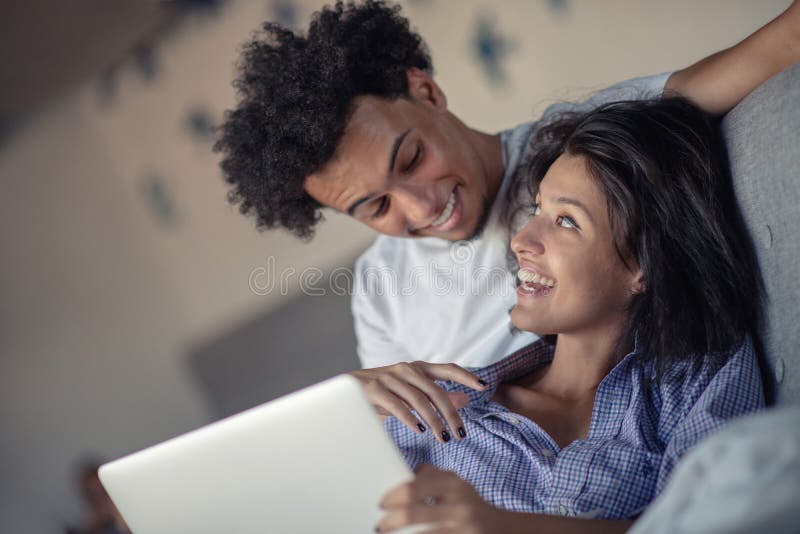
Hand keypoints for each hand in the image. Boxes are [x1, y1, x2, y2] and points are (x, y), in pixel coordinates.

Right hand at [350, 362, 486, 442]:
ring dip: (433, 420)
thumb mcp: (411, 394)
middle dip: (450, 413)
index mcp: (417, 368)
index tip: (483, 387)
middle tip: (460, 432)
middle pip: (435, 391)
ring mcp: (390, 377)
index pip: (447, 368)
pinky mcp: (375, 389)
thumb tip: (464, 399)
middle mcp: (406, 369)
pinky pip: (398, 406)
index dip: (466, 376)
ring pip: (419, 400)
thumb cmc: (383, 392)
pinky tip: (420, 431)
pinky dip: (411, 419)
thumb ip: (436, 395)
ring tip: (443, 437)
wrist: (346, 388)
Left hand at [377, 465, 507, 532]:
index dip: (392, 496)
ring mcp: (462, 529)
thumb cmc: (469, 504)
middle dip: (389, 522)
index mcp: (454, 484)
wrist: (501, 529)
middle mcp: (459, 506)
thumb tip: (399, 476)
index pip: (414, 487)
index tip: (381, 503)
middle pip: (412, 514)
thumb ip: (430, 476)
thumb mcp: (455, 484)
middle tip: (379, 526)